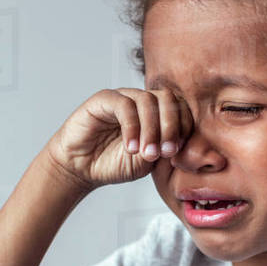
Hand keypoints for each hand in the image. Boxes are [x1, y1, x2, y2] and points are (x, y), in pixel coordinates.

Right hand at [46, 88, 193, 191]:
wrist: (82, 168)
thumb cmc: (114, 163)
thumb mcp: (147, 161)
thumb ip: (163, 149)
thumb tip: (178, 142)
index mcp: (157, 113)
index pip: (180, 108)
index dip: (184, 128)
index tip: (177, 153)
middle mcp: (142, 101)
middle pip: (167, 98)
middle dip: (171, 126)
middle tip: (166, 152)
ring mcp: (123, 97)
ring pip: (147, 100)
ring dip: (152, 130)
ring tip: (147, 153)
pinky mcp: (104, 99)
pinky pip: (124, 105)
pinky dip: (132, 127)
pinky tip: (130, 147)